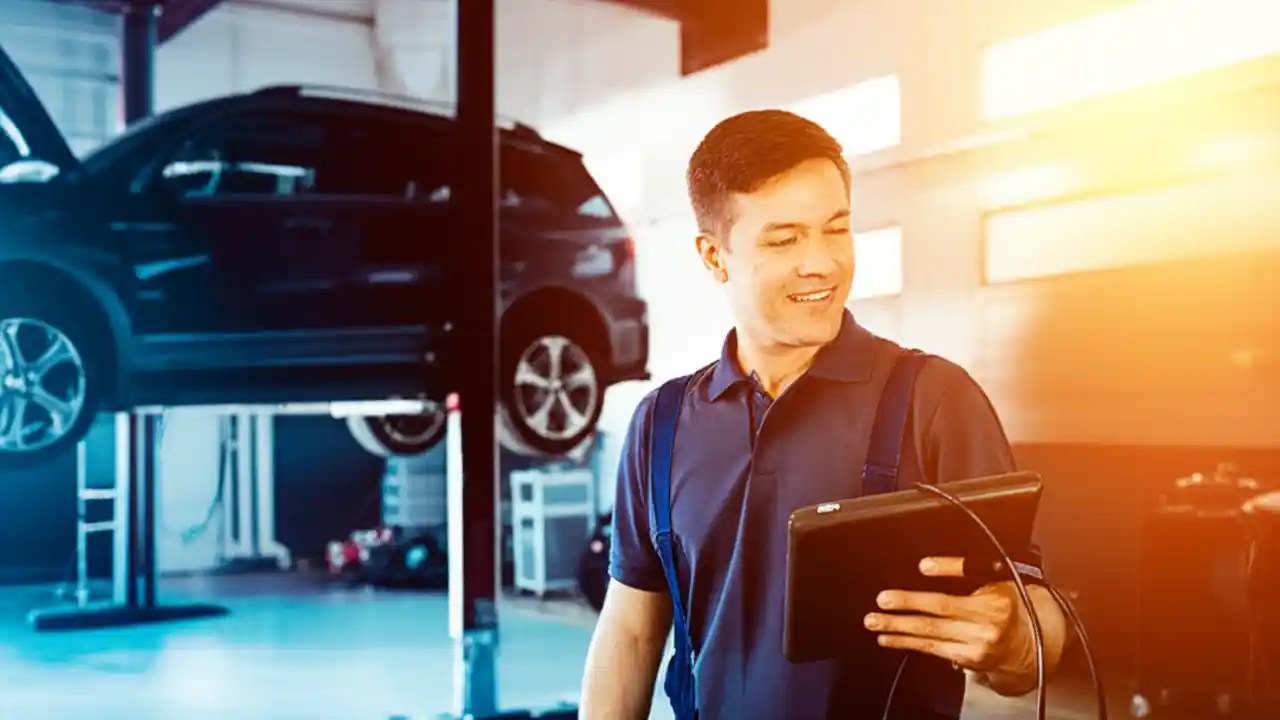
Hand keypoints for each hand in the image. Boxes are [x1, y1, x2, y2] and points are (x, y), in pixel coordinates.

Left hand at [863, 557, 1032, 673]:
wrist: (1033, 642)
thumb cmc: (1009, 604)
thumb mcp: (994, 579)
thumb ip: (962, 570)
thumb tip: (926, 566)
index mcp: (993, 604)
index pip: (951, 597)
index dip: (928, 588)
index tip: (908, 579)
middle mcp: (986, 628)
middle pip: (937, 618)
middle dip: (903, 612)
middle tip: (879, 606)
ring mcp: (976, 648)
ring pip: (930, 637)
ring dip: (898, 631)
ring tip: (875, 624)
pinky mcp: (968, 661)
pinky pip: (933, 650)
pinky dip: (908, 643)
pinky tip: (890, 639)